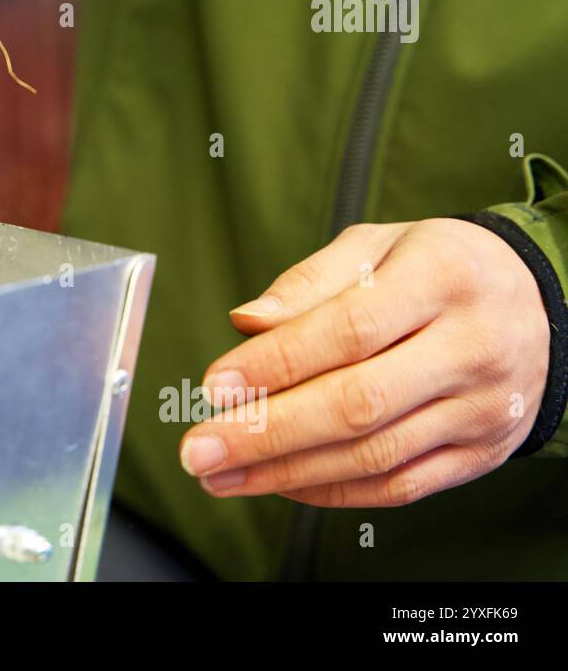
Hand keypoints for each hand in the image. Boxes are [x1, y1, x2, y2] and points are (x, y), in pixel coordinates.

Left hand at [179, 219, 549, 506]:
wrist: (535, 304)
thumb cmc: (437, 267)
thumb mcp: (378, 244)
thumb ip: (309, 281)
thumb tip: (247, 322)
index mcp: (442, 279)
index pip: (349, 331)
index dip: (276, 364)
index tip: (213, 386)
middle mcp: (471, 348)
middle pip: (358, 403)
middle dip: (267, 433)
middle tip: (199, 449)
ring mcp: (481, 409)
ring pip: (374, 454)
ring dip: (286, 472)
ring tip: (222, 473)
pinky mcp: (480, 454)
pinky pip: (398, 486)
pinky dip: (331, 491)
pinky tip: (279, 482)